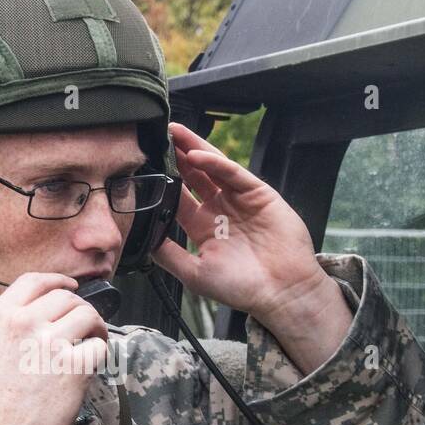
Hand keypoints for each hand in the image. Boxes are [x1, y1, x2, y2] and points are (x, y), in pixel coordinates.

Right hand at [0, 273, 107, 424]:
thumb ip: (13, 325)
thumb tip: (44, 314)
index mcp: (0, 316)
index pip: (34, 280)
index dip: (58, 280)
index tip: (71, 286)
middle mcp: (24, 323)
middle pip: (66, 297)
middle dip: (80, 309)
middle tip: (85, 327)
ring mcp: (50, 344)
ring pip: (87, 315)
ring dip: (96, 327)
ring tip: (92, 343)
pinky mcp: (73, 366)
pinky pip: (99, 347)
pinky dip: (101, 354)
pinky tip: (91, 366)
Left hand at [153, 122, 333, 320]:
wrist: (280, 292)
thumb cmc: (241, 288)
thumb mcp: (195, 274)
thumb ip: (170, 255)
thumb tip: (144, 239)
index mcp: (203, 228)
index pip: (178, 197)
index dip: (163, 181)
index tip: (144, 167)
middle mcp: (220, 210)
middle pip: (194, 176)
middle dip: (176, 156)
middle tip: (157, 137)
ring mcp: (239, 200)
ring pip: (213, 167)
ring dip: (193, 148)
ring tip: (174, 132)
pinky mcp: (258, 193)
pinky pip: (233, 173)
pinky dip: (215, 162)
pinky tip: (195, 154)